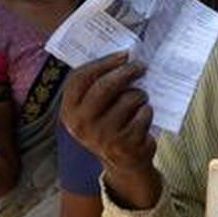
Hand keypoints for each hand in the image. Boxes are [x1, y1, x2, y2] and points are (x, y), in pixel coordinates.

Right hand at [61, 53, 152, 172]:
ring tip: (140, 99)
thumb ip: (98, 86)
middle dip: (127, 71)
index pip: (80, 78)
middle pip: (105, 86)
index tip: (123, 54)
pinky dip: (148, 111)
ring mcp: (103, 136)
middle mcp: (82, 124)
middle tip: (141, 66)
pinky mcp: (126, 143)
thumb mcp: (94, 109)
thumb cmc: (111, 124)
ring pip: (130, 98)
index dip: (103, 62)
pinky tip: (143, 118)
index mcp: (70, 111)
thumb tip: (121, 54)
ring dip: (140, 94)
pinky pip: (144, 114)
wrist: (123, 162)